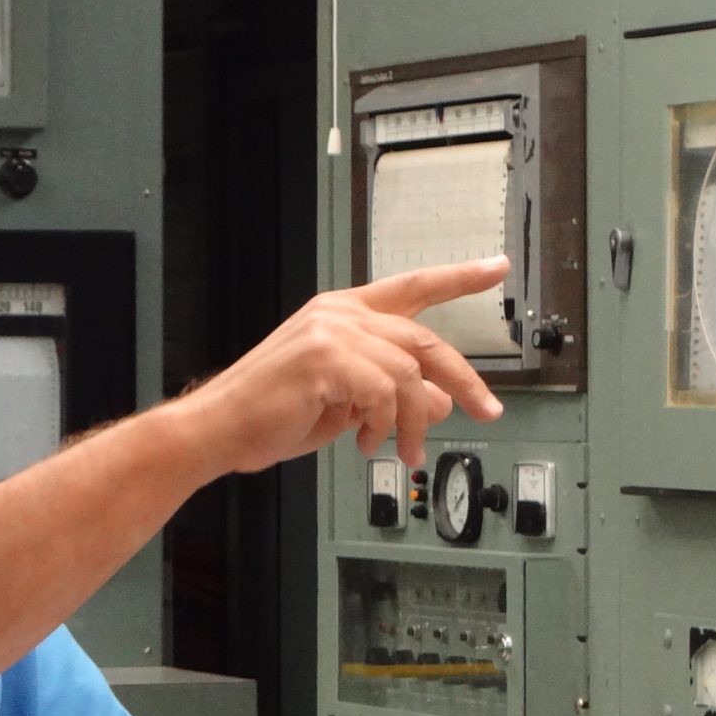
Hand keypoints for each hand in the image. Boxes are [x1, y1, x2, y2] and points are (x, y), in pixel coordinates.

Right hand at [182, 256, 509, 475]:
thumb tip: (441, 400)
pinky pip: (384, 393)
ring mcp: (330, 332)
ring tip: (404, 449)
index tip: (495, 267)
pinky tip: (367, 442)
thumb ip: (393, 395)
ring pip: (409, 374)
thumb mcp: (347, 406)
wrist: (219, 429)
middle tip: (486, 412)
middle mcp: (339, 314)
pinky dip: (385, 425)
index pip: (412, 287)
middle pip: (424, 341)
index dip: (458, 277)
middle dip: (464, 380)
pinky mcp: (324, 358)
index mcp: (341, 314)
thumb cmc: (271, 416)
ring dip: (414, 421)